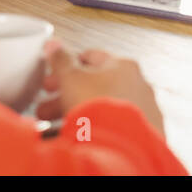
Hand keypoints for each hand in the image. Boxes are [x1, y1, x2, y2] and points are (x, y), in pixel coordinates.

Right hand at [36, 39, 165, 135]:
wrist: (117, 146)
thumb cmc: (97, 107)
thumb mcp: (71, 78)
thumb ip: (61, 60)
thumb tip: (54, 44)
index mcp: (123, 65)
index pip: (92, 57)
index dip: (69, 65)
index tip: (55, 75)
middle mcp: (138, 83)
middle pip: (96, 84)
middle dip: (68, 93)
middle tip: (48, 104)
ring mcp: (143, 108)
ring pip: (105, 105)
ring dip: (80, 110)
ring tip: (58, 123)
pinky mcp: (143, 131)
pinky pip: (115, 123)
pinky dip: (99, 125)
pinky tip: (83, 133)